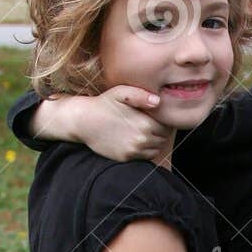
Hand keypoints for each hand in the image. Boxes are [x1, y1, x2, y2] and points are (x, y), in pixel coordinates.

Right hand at [35, 84, 168, 162]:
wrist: (84, 121)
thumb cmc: (104, 104)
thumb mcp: (121, 93)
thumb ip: (141, 95)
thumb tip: (158, 102)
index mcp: (145, 124)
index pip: (167, 127)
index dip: (165, 122)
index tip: (158, 117)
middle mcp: (142, 140)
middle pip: (163, 139)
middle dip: (161, 132)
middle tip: (152, 124)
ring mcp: (134, 151)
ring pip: (156, 149)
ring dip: (155, 142)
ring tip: (146, 132)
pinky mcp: (126, 158)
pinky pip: (145, 157)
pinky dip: (145, 150)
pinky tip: (138, 140)